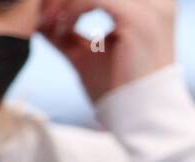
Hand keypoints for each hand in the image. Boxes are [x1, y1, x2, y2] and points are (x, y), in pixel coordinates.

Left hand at [40, 0, 176, 103]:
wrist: (141, 118)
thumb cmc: (119, 89)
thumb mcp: (87, 52)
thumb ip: (67, 31)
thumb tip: (37, 17)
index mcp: (151, 5)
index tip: (48, 13)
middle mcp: (157, 1)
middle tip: (44, 15)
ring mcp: (149, 8)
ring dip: (63, 2)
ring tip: (50, 23)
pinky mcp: (136, 18)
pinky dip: (71, 11)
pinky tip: (62, 30)